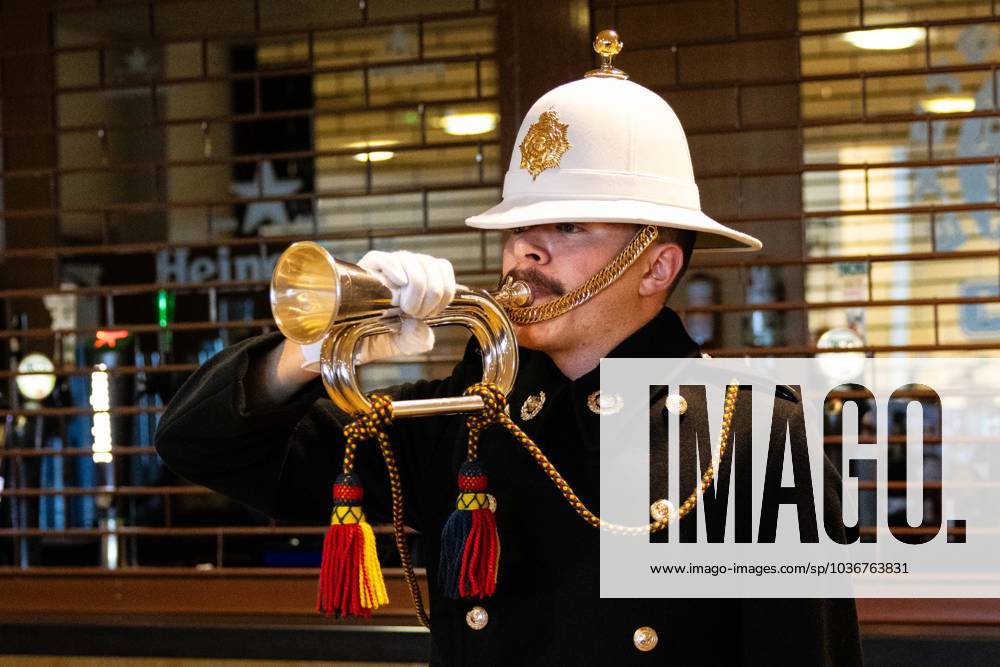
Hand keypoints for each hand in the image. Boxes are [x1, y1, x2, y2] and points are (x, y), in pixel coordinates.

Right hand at [298, 250, 455, 370]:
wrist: (338, 340)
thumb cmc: (370, 336)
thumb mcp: (398, 344)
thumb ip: (416, 340)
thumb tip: (423, 331)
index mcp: (419, 281)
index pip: (443, 268)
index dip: (444, 292)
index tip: (428, 314)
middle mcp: (406, 268)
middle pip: (432, 265)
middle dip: (431, 296)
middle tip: (413, 314)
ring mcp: (387, 265)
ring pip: (414, 262)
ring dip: (415, 289)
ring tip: (401, 309)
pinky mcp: (366, 266)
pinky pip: (386, 259)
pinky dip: (396, 272)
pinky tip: (394, 288)